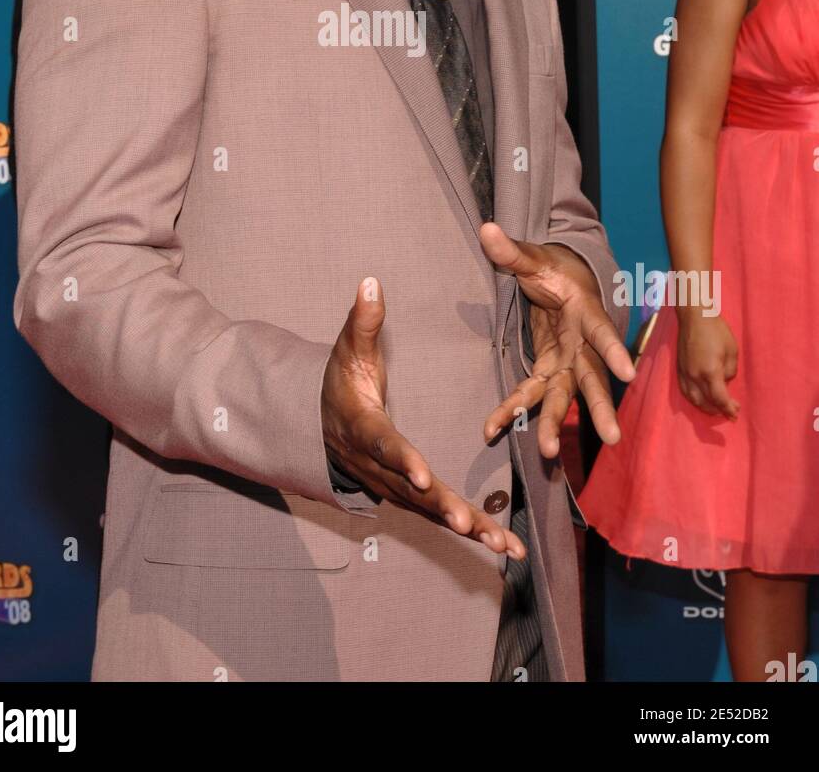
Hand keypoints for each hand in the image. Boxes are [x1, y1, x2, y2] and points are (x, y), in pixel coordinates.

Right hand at [321, 276, 525, 559]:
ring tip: (502, 544)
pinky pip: (442, 515)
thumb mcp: (347, 348)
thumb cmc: (341, 378)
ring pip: (430, 510)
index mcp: (363, 427)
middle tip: (465, 522)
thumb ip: (362, 319)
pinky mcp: (411, 494)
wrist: (321, 421)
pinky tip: (507, 548)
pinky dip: (474, 531)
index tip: (421, 474)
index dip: (400, 460)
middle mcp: (378, 465)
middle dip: (440, 506)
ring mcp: (393, 485)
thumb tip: (370, 282)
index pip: (382, 444)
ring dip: (466, 527)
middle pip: (410, 490)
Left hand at [479, 225, 635, 457]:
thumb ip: (511, 251)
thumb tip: (487, 228)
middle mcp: (581, 344)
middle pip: (591, 378)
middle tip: (612, 437)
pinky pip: (531, 394)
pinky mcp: (550, 370)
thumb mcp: (534, 258)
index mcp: (584, 312)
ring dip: (554, 422)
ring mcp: (567, 361)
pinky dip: (512, 411)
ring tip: (547, 452)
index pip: (602, 331)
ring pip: (565, 396)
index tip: (628, 372)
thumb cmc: (554, 268)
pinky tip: (491, 431)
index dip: (614, 349)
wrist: (564, 279)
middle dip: (599, 407)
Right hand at [676, 311, 739, 418]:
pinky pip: (684, 390)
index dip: (728, 409)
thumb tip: (725, 381)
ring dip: (705, 407)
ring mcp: (685, 373)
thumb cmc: (717, 331)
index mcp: (710, 371)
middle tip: (730, 411)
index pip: (719, 398)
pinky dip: (693, 399)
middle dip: (719, 410)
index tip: (736, 414)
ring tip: (716, 409)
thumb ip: (730, 371)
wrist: (694, 317)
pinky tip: (700, 399)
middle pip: (706, 402)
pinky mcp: (679, 369)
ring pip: (693, 399)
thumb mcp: (732, 351)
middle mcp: (695, 375)